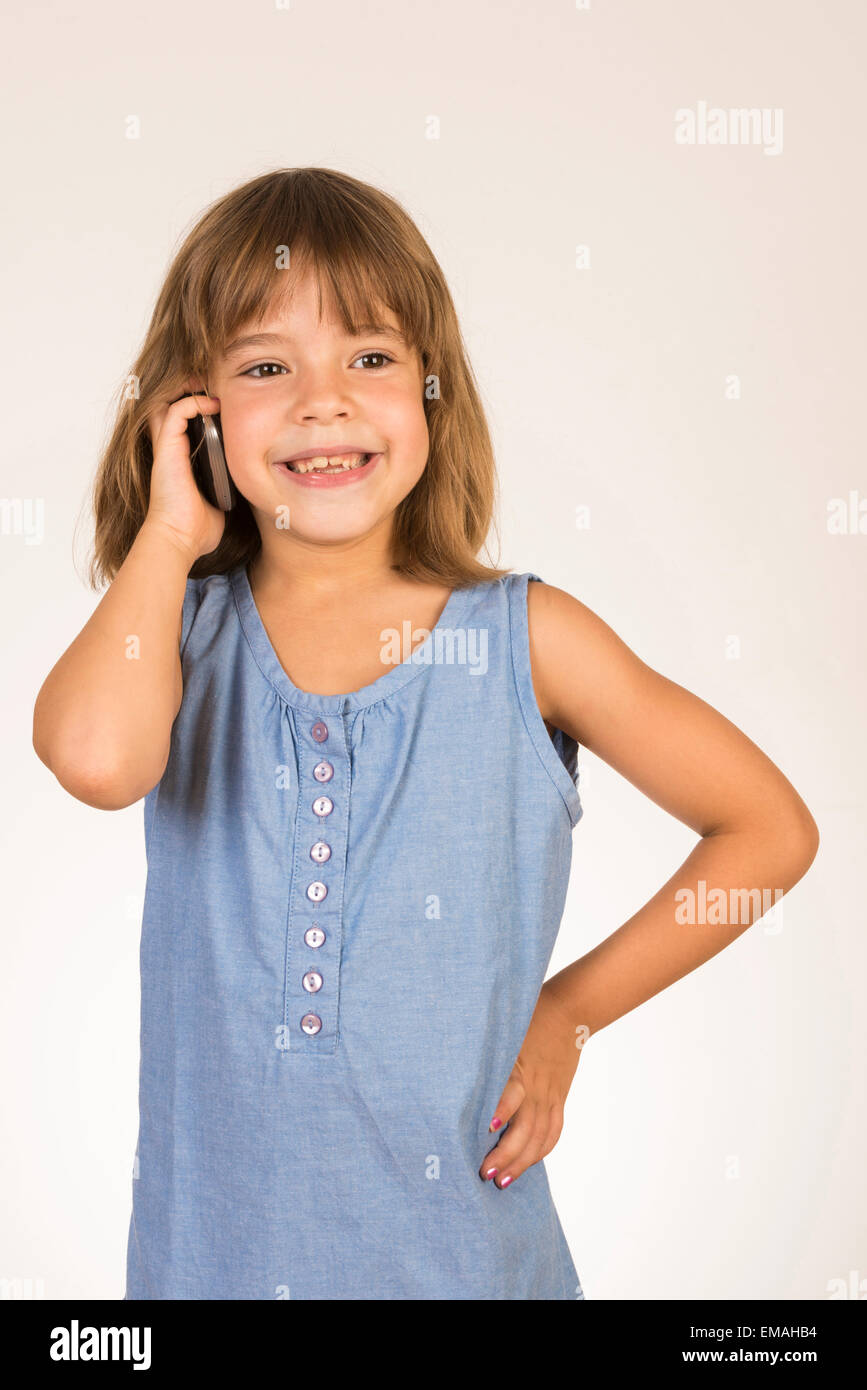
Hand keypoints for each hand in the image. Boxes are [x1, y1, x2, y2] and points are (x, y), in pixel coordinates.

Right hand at [144, 387, 226, 561]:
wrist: (179, 538)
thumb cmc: (195, 529)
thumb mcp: (218, 502)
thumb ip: (226, 488)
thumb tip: (244, 486)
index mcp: (180, 461)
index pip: (182, 424)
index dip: (197, 408)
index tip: (222, 404)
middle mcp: (170, 450)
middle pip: (170, 405)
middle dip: (190, 391)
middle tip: (215, 387)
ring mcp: (167, 447)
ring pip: (169, 401)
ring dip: (190, 390)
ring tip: (212, 386)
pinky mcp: (167, 447)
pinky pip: (178, 410)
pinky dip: (194, 401)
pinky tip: (214, 404)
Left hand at [479, 981, 584, 1188]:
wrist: (569, 1010)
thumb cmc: (528, 1016)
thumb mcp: (502, 1028)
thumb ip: (483, 1049)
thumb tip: (448, 1064)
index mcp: (521, 1066)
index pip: (512, 1093)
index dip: (502, 1111)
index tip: (487, 1129)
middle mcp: (537, 1085)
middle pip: (526, 1126)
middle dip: (507, 1153)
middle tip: (485, 1172)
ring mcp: (551, 1094)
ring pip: (540, 1135)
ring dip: (522, 1161)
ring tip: (503, 1181)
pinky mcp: (559, 1098)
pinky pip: (554, 1130)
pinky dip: (542, 1150)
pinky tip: (527, 1164)